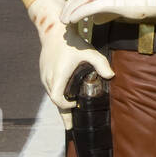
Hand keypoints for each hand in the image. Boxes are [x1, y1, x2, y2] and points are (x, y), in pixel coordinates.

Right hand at [28, 0, 113, 129]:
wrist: (53, 30)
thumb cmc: (72, 42)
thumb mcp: (89, 51)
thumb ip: (101, 64)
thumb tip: (111, 76)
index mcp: (58, 76)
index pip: (58, 100)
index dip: (65, 107)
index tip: (75, 106)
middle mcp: (48, 78)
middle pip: (54, 101)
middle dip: (63, 113)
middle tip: (71, 126)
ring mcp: (44, 75)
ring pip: (52, 95)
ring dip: (60, 104)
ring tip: (69, 114)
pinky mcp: (43, 72)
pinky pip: (50, 88)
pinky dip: (57, 95)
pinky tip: (64, 97)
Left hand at [60, 0, 155, 25]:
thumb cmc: (138, 3)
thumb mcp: (118, 7)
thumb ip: (105, 12)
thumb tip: (94, 20)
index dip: (73, 4)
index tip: (67, 13)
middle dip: (68, 8)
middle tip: (61, 18)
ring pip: (80, 2)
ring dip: (70, 12)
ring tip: (64, 22)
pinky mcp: (107, 1)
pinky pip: (87, 8)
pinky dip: (77, 14)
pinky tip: (71, 21)